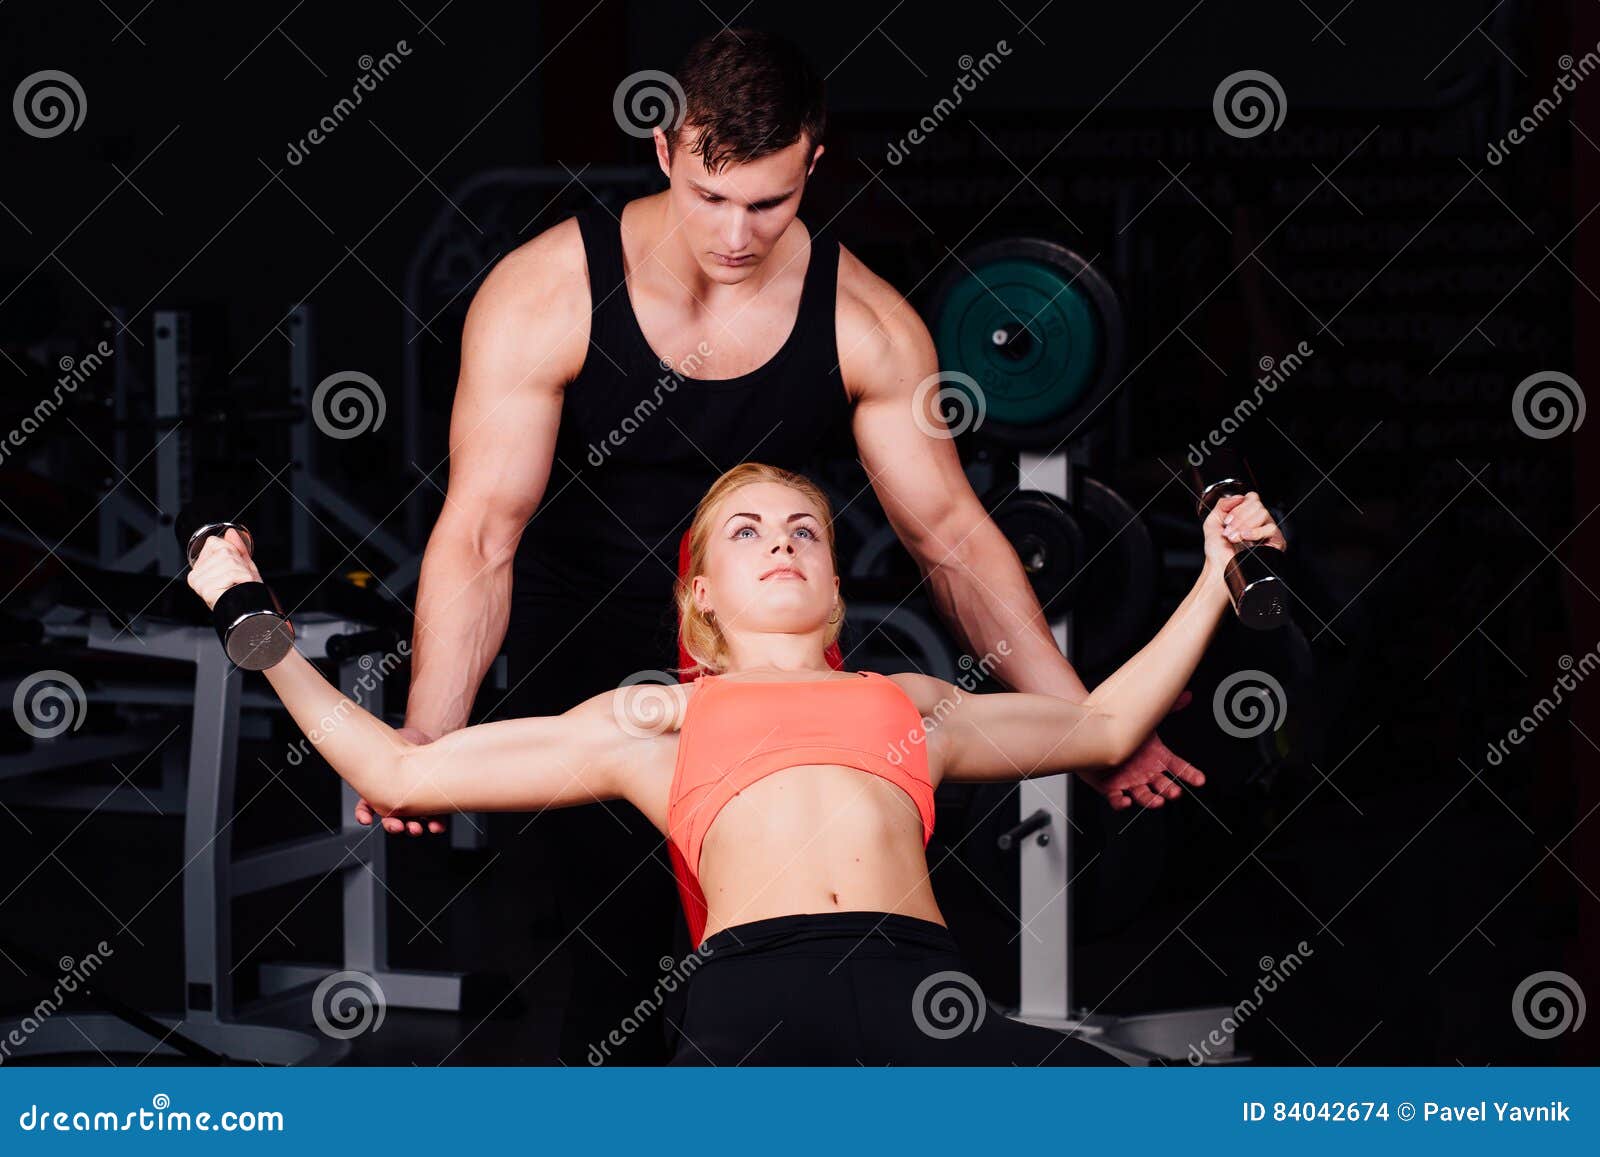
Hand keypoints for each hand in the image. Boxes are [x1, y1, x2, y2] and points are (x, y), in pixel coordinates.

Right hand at [184, 528, 262, 610]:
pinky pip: (232, 573)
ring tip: (240, 584)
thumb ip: (236, 548)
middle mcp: (196, 576)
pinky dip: (244, 579)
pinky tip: (240, 587)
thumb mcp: (243, 565)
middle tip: (240, 579)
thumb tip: (231, 532)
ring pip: (229, 561)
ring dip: (243, 572)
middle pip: (223, 551)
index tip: (235, 568)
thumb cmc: (246, 592)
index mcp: (200, 569)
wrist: (250, 611)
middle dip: (240, 564)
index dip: (231, 552)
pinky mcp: (207, 590)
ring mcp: (200, 583)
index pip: (214, 542)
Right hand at [355, 725, 448, 834]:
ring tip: (416, 828)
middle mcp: (396, 800)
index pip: (366, 808)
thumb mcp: (389, 747)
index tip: (365, 819)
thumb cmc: (401, 743)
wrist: (427, 741)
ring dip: (412, 829)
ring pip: (411, 823)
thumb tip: (371, 755)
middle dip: (392, 826)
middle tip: (397, 826)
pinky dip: (435, 825)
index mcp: (379, 790)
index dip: (363, 815)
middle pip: (390, 820)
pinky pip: (434, 819)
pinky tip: (436, 826)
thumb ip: (383, 756)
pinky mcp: (433, 803)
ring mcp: (414, 803)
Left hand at [1078, 694, 1205, 810]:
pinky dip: (1120, 803)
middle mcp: (1147, 773)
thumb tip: (1186, 695)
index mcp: (1158, 758)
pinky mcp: (1111, 788)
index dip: (1190, 775)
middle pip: (1164, 786)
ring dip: (1151, 801)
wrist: (1094, 732)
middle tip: (1174, 791)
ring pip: (1144, 796)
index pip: (1179, 768)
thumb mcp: (1146, 718)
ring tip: (1158, 801)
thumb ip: (1167, 707)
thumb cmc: (1122, 728)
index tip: (1199, 780)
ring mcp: (1130, 782)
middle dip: (1170, 791)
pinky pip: (1116, 799)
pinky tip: (1125, 800)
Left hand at [1202, 490, 1285, 574]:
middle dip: (1239, 518)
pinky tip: (1245, 538)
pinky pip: (1271, 529)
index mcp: (1246, 515)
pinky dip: (1255, 532)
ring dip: (1244, 525)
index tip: (1227, 521)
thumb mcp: (1212, 522)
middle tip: (1229, 532)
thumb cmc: (1217, 552)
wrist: (1220, 570)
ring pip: (1263, 514)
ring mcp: (1267, 531)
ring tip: (1234, 538)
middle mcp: (1259, 521)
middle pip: (1257, 505)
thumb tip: (1239, 497)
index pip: (1251, 498)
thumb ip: (1222, 505)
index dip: (1239, 507)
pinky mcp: (1276, 542)